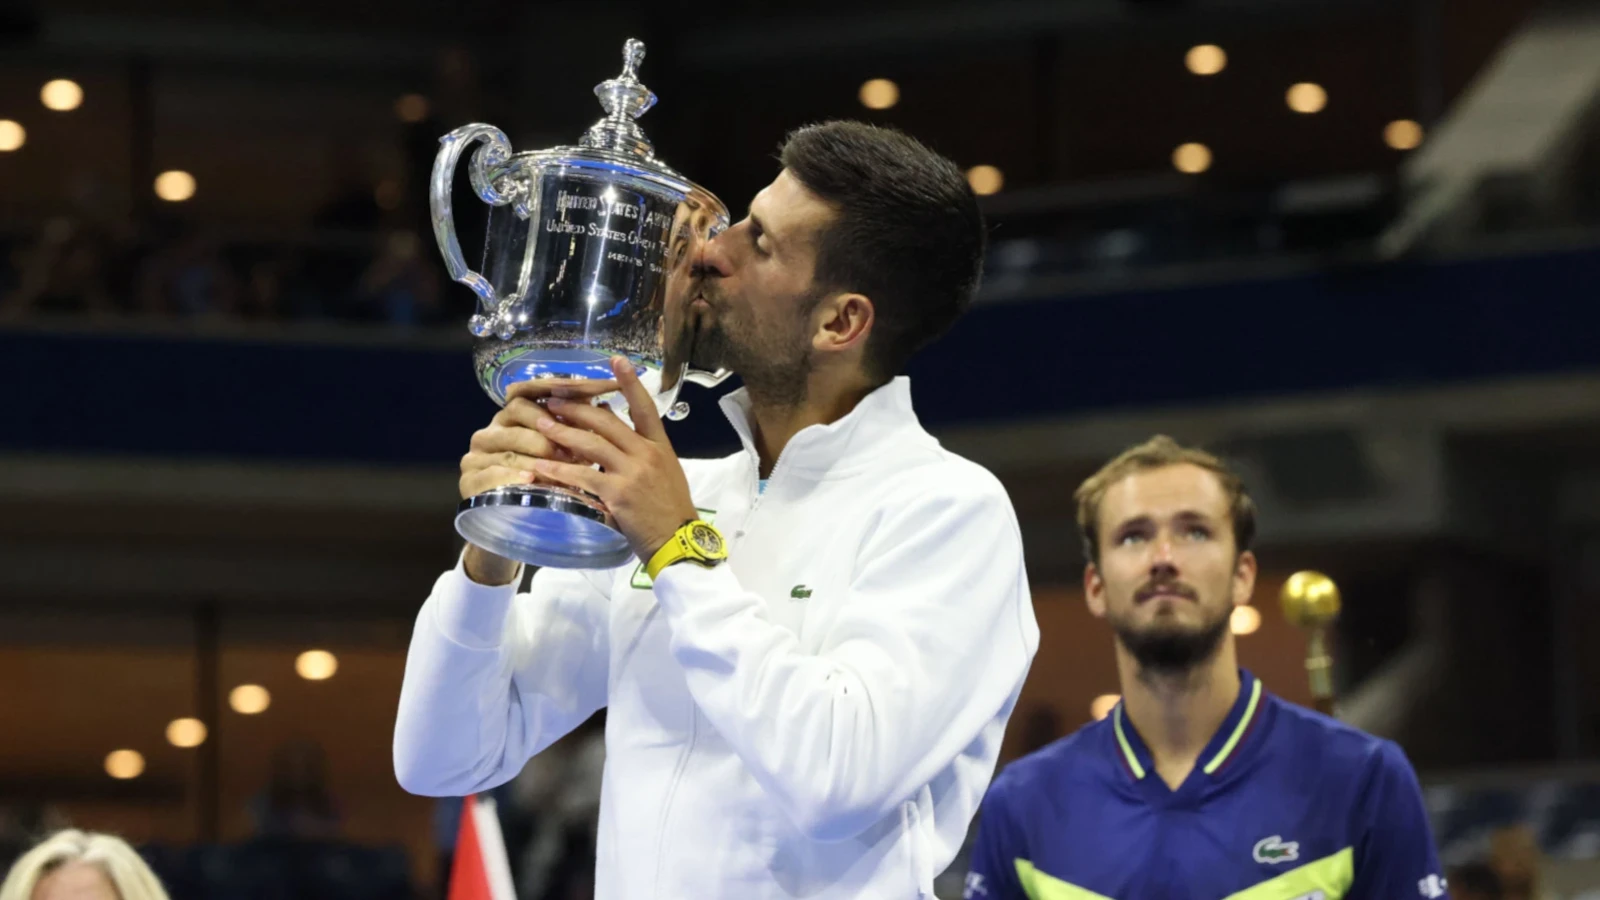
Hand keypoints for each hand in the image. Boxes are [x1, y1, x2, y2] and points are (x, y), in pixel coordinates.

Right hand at [457, 377, 617, 584]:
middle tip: (575, 435)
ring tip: (559, 460)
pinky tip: (531, 479)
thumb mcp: (564, 459)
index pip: (533, 389)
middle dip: (550, 422)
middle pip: (518, 410)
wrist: (515, 530)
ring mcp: (477, 454)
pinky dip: (512, 476)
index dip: (562, 387)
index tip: (595, 388)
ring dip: (534, 449)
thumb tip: (607, 407)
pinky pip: (489, 473)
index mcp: (514, 416)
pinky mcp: (468, 480)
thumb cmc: (547, 489)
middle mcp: (493, 428)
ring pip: (507, 442)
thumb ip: (576, 433)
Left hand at [530, 356, 698, 562]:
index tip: (616, 361)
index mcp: (660, 447)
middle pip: (607, 421)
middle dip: (577, 407)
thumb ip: (641, 452)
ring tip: (541, 422)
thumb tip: (613, 429)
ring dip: (562, 431)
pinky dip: (559, 469)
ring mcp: (632, 473)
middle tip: (553, 398)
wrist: (678, 542)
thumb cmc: (670, 511)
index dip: (630, 383)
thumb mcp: (664, 474)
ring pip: (591, 443)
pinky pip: (582, 476)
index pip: (645, 408)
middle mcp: (647, 454)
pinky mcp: (618, 494)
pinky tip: (541, 465)